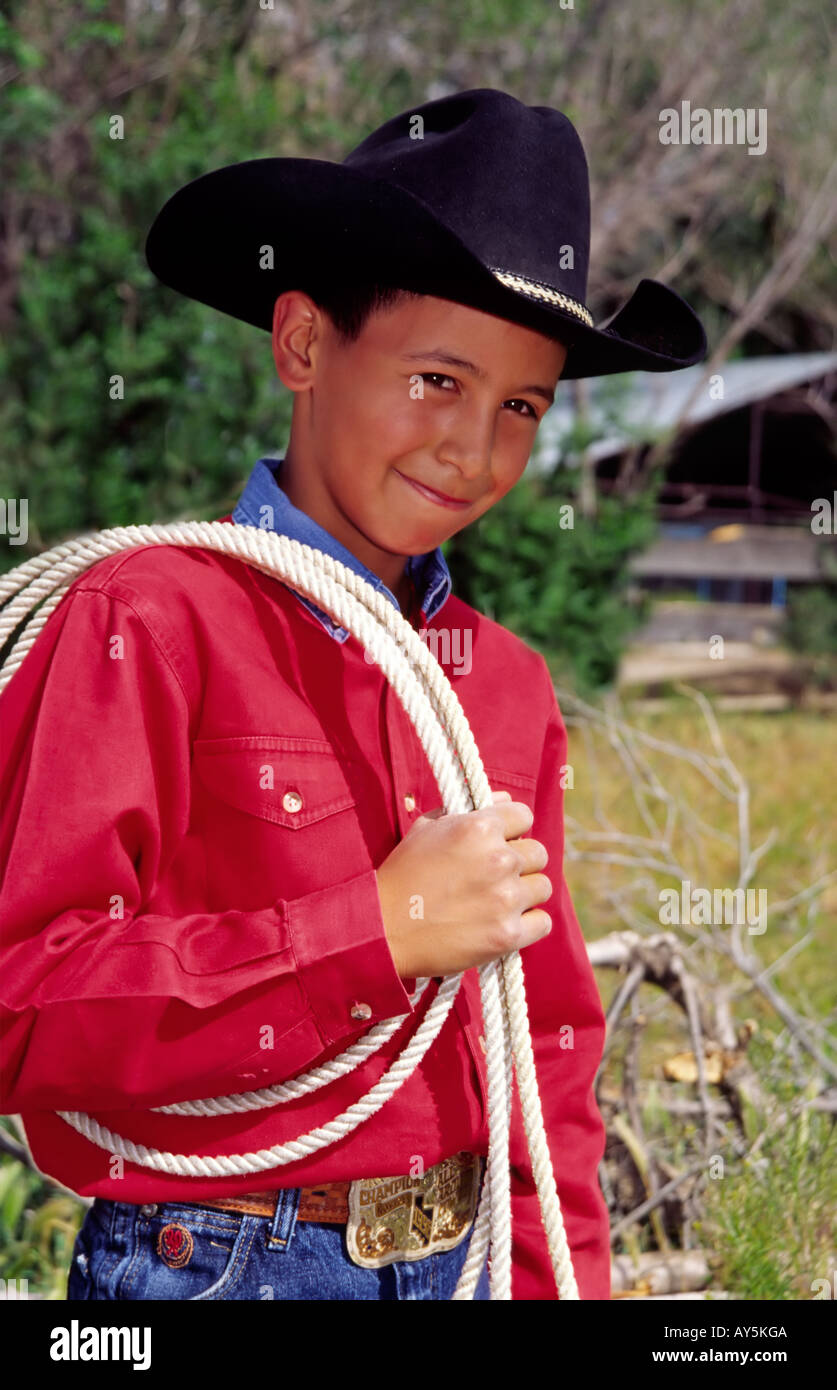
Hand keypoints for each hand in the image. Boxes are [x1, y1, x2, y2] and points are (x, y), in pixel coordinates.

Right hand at [375, 790, 551, 979]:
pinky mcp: (508, 934)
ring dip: (525, 893)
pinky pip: (543, 922)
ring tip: (498, 901)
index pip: (524, 816)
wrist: (383, 930)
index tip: (501, 843)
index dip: (512, 830)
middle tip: (496, 877)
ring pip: (542, 887)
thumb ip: (469, 811)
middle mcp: (498, 859)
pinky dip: (528, 924)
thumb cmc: (402, 876)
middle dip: (520, 862)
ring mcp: (506, 898)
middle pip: (538, 853)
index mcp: (479, 827)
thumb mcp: (426, 829)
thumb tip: (506, 800)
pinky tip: (506, 923)